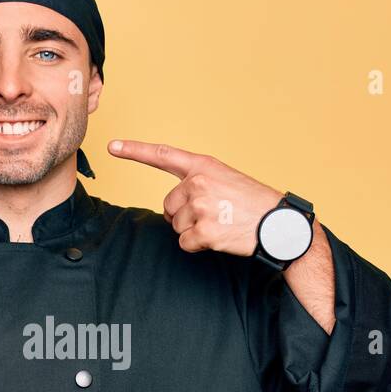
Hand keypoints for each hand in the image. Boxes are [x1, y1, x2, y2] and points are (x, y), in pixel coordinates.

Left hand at [106, 139, 282, 256]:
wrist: (278, 224)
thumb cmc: (253, 203)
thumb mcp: (225, 179)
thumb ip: (197, 183)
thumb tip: (172, 208)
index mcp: (203, 166)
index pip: (162, 155)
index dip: (134, 150)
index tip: (112, 146)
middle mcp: (198, 183)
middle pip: (168, 206)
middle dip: (184, 215)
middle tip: (214, 215)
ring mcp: (201, 207)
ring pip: (176, 225)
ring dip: (193, 231)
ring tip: (221, 224)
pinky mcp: (204, 231)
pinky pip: (185, 243)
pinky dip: (198, 246)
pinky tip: (220, 237)